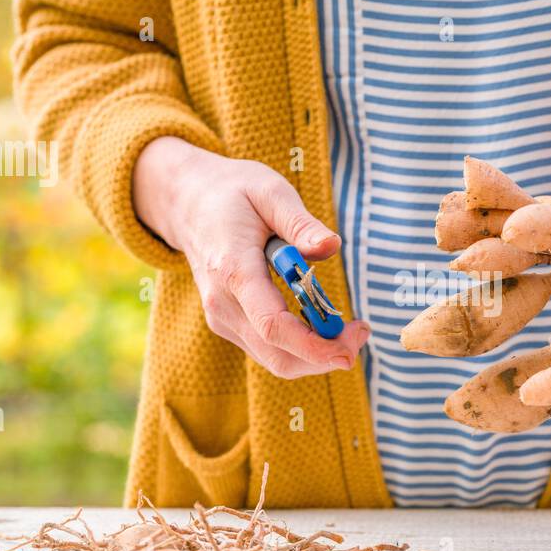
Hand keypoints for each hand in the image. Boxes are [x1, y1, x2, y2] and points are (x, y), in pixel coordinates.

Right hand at [133, 136, 369, 377]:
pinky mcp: (229, 323)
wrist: (188, 202)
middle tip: (362, 333)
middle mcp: (223, 303)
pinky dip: (301, 348)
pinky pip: (268, 350)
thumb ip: (300, 223)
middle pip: (278, 354)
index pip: (273, 325)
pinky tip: (323, 325)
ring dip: (317, 355)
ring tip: (349, 329)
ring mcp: (223, 317)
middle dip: (325, 356)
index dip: (314, 345)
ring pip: (275, 359)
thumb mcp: (269, 191)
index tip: (350, 346)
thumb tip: (331, 246)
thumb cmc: (232, 194)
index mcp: (233, 270)